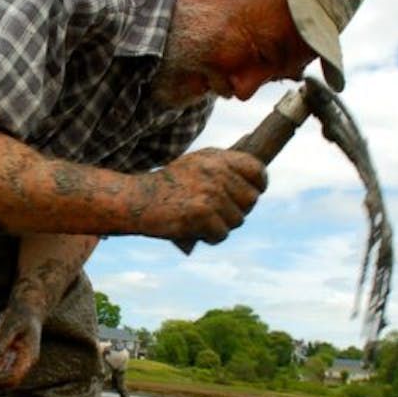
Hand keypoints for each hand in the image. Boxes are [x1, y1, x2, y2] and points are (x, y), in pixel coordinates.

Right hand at [138, 148, 266, 242]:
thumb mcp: (196, 164)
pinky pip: (221, 234)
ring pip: (237, 220)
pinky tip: (198, 232)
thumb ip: (223, 168)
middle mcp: (216, 173)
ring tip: (204, 222)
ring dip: (222, 226)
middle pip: (251, 200)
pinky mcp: (202, 214)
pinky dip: (211, 237)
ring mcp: (210, 194)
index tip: (253, 192)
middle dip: (238, 210)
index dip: (259, 184)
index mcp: (217, 158)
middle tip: (219, 213)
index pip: (257, 170)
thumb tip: (255, 184)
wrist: (138, 200)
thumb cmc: (168, 185)